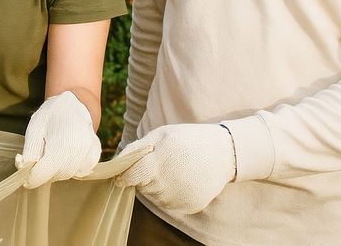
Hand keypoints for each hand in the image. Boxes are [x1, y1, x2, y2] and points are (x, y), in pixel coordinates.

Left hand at [15, 91, 101, 187]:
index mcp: (61, 143)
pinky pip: (80, 171)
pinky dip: (71, 167)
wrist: (77, 103)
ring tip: (54, 152)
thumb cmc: (52, 114)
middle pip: (57, 175)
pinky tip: (66, 153)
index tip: (26, 177)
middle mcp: (79, 150)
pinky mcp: (95, 155)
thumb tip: (24, 169)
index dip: (32, 178)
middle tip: (40, 158)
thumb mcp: (35, 128)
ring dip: (58, 170)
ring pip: (68, 175)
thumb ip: (29, 151)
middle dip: (45, 172)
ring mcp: (90, 153)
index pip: (44, 173)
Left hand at [115, 123, 235, 214]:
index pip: (129, 177)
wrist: (223, 152)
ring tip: (174, 170)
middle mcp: (165, 183)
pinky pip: (170, 203)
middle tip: (160, 164)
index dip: (124, 176)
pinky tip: (183, 179)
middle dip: (144, 178)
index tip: (123, 175)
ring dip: (157, 186)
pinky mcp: (189, 206)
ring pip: (155, 197)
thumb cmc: (186, 139)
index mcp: (156, 163)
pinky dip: (172, 194)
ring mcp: (178, 197)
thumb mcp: (160, 134)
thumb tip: (117, 162)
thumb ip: (136, 148)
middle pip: (142, 187)